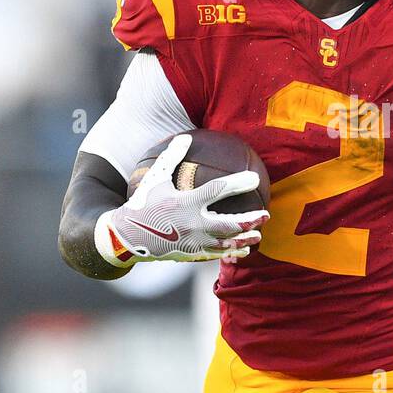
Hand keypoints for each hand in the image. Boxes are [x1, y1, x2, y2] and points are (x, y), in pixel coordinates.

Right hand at [95, 134, 268, 264]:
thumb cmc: (141, 204)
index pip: (217, 191)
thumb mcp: (154, 178)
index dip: (237, 184)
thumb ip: (171, 158)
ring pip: (226, 243)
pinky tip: (242, 250)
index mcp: (185, 203)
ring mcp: (193, 242)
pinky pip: (216, 255)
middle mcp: (192, 224)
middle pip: (230, 224)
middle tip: (266, 214)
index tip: (253, 178)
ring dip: (245, 239)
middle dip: (250, 220)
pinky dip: (231, 253)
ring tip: (258, 236)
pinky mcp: (191, 255)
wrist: (126, 237)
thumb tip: (185, 137)